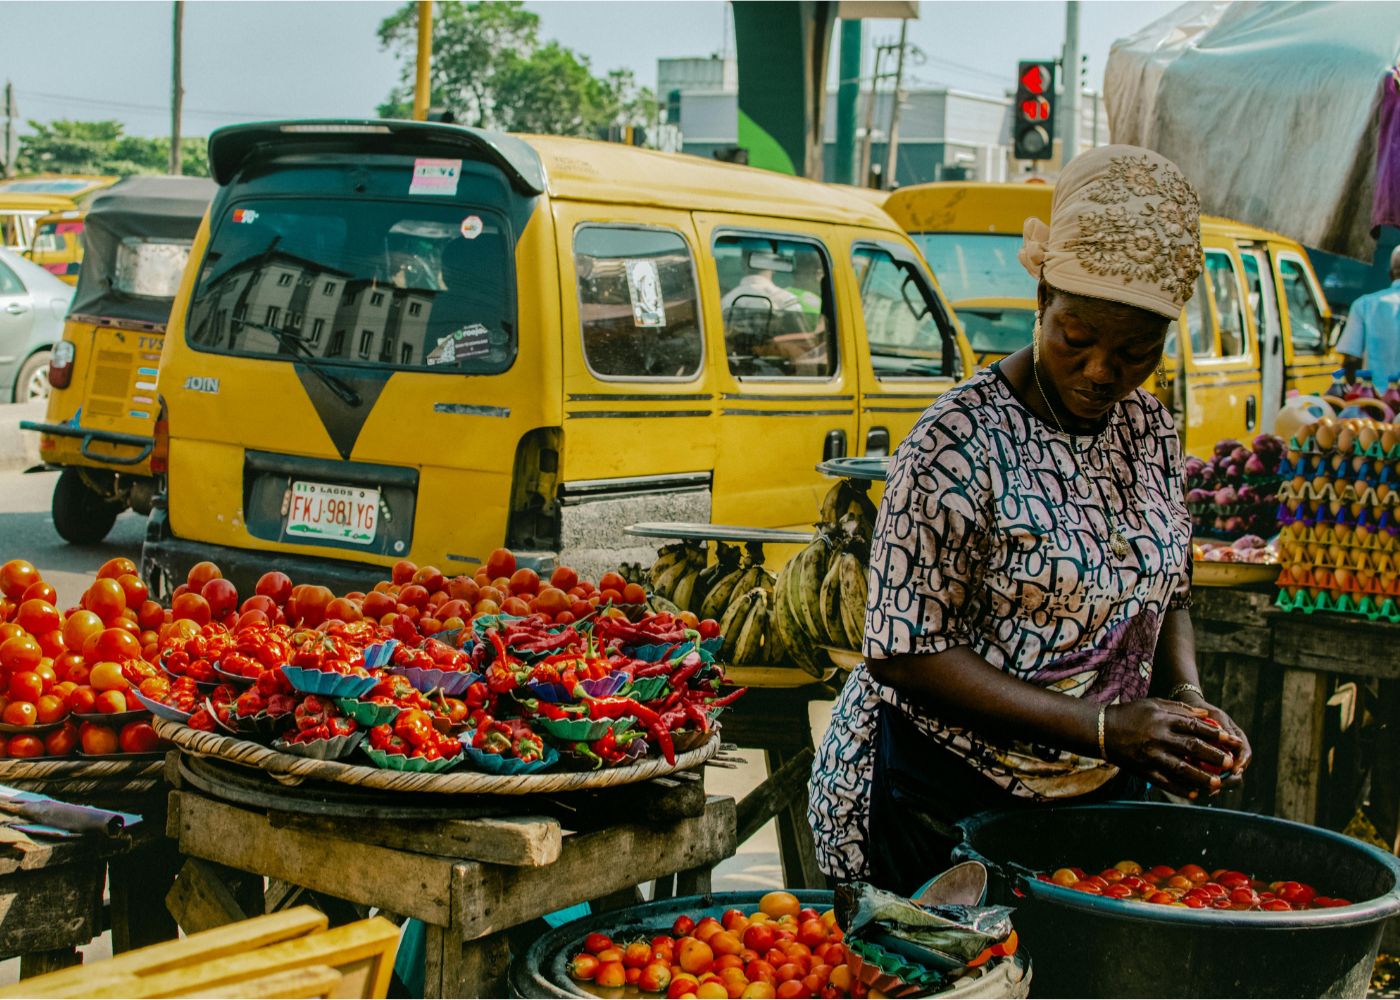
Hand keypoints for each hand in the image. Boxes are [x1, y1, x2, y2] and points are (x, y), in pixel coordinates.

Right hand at [1102, 698, 1234, 798]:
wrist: (1101, 730)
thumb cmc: (1130, 714)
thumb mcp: (1154, 704)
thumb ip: (1180, 709)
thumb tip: (1206, 716)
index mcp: (1163, 720)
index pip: (1195, 727)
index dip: (1216, 735)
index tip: (1231, 741)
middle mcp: (1158, 738)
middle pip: (1192, 748)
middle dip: (1214, 756)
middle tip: (1230, 763)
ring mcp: (1151, 755)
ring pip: (1182, 769)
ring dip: (1202, 777)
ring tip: (1218, 783)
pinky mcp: (1143, 770)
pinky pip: (1165, 782)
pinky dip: (1180, 789)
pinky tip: (1194, 794)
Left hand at [1176, 691, 1251, 786]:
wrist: (1192, 713)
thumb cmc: (1205, 712)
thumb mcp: (1216, 717)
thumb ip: (1225, 730)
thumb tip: (1233, 742)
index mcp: (1238, 742)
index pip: (1245, 756)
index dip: (1241, 764)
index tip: (1234, 770)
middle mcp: (1232, 754)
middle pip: (1237, 773)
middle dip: (1229, 781)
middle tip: (1219, 785)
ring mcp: (1221, 762)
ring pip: (1224, 780)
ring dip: (1216, 786)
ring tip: (1207, 790)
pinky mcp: (1208, 767)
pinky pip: (1209, 779)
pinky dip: (1204, 784)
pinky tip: (1194, 787)